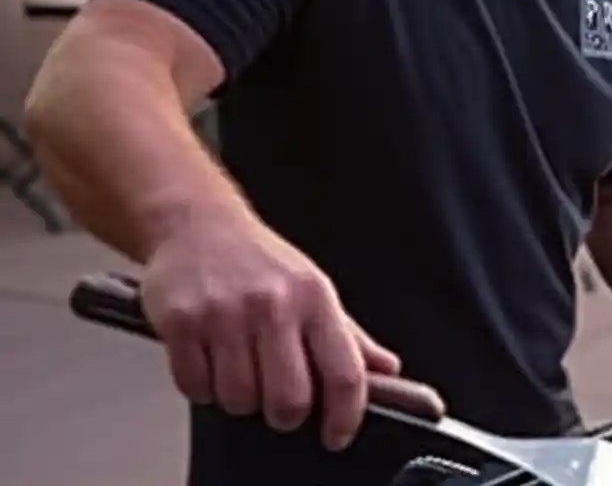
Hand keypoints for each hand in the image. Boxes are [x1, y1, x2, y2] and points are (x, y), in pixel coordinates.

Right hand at [139, 218, 402, 450]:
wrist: (196, 223)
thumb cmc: (258, 260)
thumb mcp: (313, 288)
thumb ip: (349, 337)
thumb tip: (385, 370)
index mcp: (314, 299)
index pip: (345, 373)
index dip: (346, 416)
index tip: (338, 434)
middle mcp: (273, 305)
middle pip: (290, 399)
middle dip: (285, 415)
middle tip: (278, 403)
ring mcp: (225, 314)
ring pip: (240, 399)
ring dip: (240, 399)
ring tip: (240, 368)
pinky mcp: (181, 322)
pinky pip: (195, 387)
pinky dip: (202, 386)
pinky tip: (210, 359)